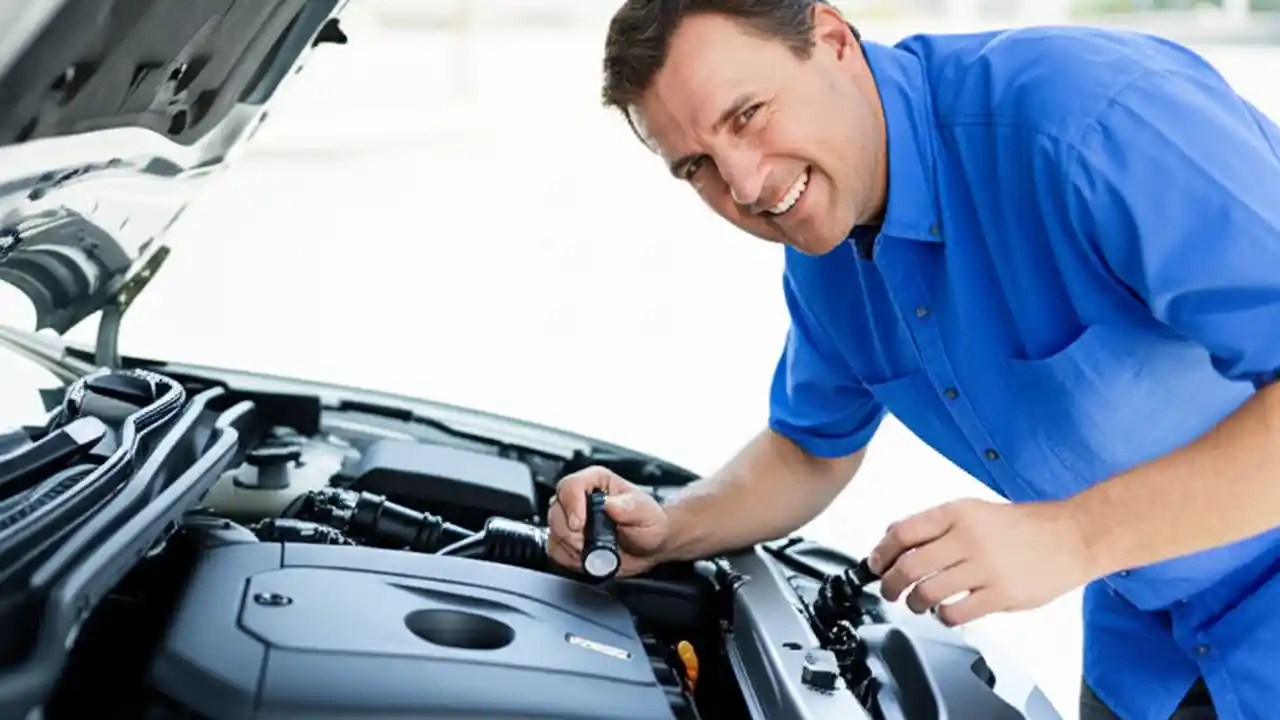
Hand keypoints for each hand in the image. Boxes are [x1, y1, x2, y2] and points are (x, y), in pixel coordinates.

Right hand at [546, 465, 669, 576]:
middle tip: (593, 543)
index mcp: (595, 481)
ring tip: (596, 550)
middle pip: (556, 511)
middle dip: (572, 533)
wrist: (649, 547)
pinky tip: (589, 557)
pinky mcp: (567, 539)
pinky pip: (555, 550)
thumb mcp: (646, 513)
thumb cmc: (648, 523)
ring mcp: (570, 519)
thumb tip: (610, 504)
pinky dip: (570, 558)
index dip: (571, 505)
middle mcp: (578, 498)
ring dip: (572, 547)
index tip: (579, 524)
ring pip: (553, 532)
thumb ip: (630, 507)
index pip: (570, 486)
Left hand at [866, 498, 1095, 626]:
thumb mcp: (974, 510)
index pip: (902, 532)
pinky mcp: (1001, 594)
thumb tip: (894, 537)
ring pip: (927, 593)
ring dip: (914, 604)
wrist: (1071, 536)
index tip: (875, 565)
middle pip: (908, 566)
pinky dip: (942, 617)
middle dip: (889, 584)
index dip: (881, 552)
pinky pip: (955, 613)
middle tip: (889, 591)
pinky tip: (946, 612)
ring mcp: (984, 567)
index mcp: (956, 513)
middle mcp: (967, 537)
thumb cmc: (1022, 526)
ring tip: (917, 604)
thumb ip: (936, 524)